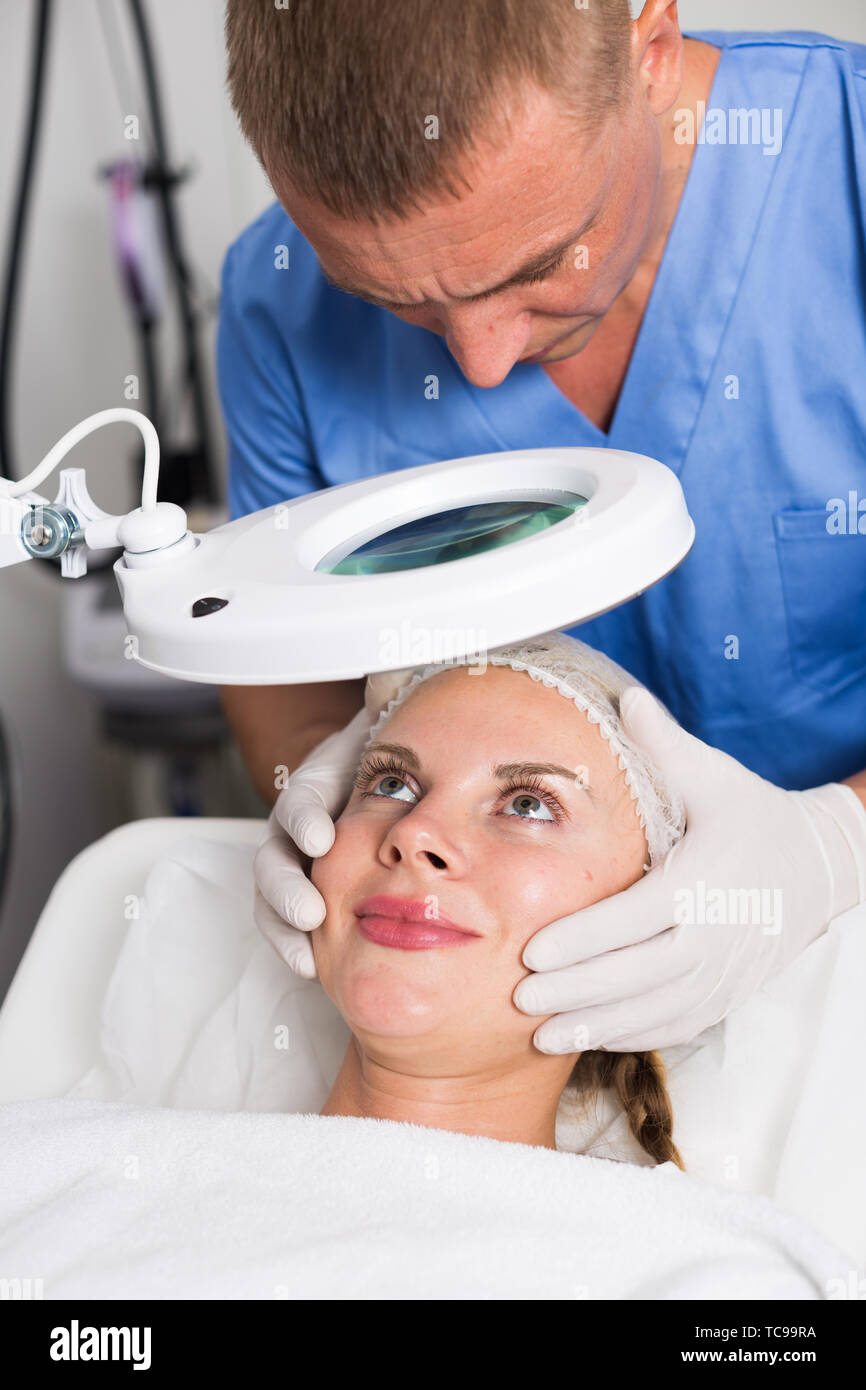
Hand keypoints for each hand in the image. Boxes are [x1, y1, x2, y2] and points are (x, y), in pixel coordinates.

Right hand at [253, 707, 376, 976]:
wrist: (382, 786)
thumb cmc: (388, 762)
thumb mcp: (390, 732)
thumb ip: (392, 709)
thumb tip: (404, 676)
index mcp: (315, 788)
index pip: (301, 801)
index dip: (306, 818)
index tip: (321, 836)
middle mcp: (296, 831)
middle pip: (274, 858)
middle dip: (287, 887)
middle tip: (310, 913)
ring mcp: (295, 867)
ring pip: (272, 898)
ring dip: (283, 928)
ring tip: (305, 957)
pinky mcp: (307, 896)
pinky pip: (290, 926)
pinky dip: (295, 948)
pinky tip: (314, 972)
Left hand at [514, 687, 865, 1052]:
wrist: (820, 868)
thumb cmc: (756, 817)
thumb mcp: (715, 777)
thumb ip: (665, 744)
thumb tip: (625, 698)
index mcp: (702, 882)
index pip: (633, 920)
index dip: (581, 940)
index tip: (531, 951)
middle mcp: (714, 936)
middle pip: (636, 975)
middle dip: (574, 991)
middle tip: (519, 998)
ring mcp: (723, 973)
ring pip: (653, 1010)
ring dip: (596, 1026)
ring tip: (542, 1033)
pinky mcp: (727, 994)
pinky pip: (676, 1024)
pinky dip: (631, 1036)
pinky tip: (589, 1038)